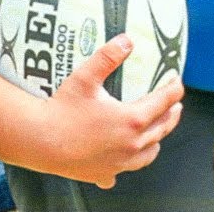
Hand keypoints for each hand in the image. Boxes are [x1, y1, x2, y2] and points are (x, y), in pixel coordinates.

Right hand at [39, 34, 184, 188]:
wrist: (37, 141)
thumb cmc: (60, 109)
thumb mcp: (85, 77)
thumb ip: (108, 57)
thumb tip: (127, 40)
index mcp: (132, 120)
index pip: (165, 102)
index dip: (174, 89)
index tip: (176, 81)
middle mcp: (131, 144)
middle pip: (163, 127)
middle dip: (172, 113)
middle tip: (175, 104)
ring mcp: (119, 162)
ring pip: (149, 152)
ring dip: (156, 139)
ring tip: (156, 130)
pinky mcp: (104, 173)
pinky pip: (124, 171)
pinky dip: (129, 163)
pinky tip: (124, 160)